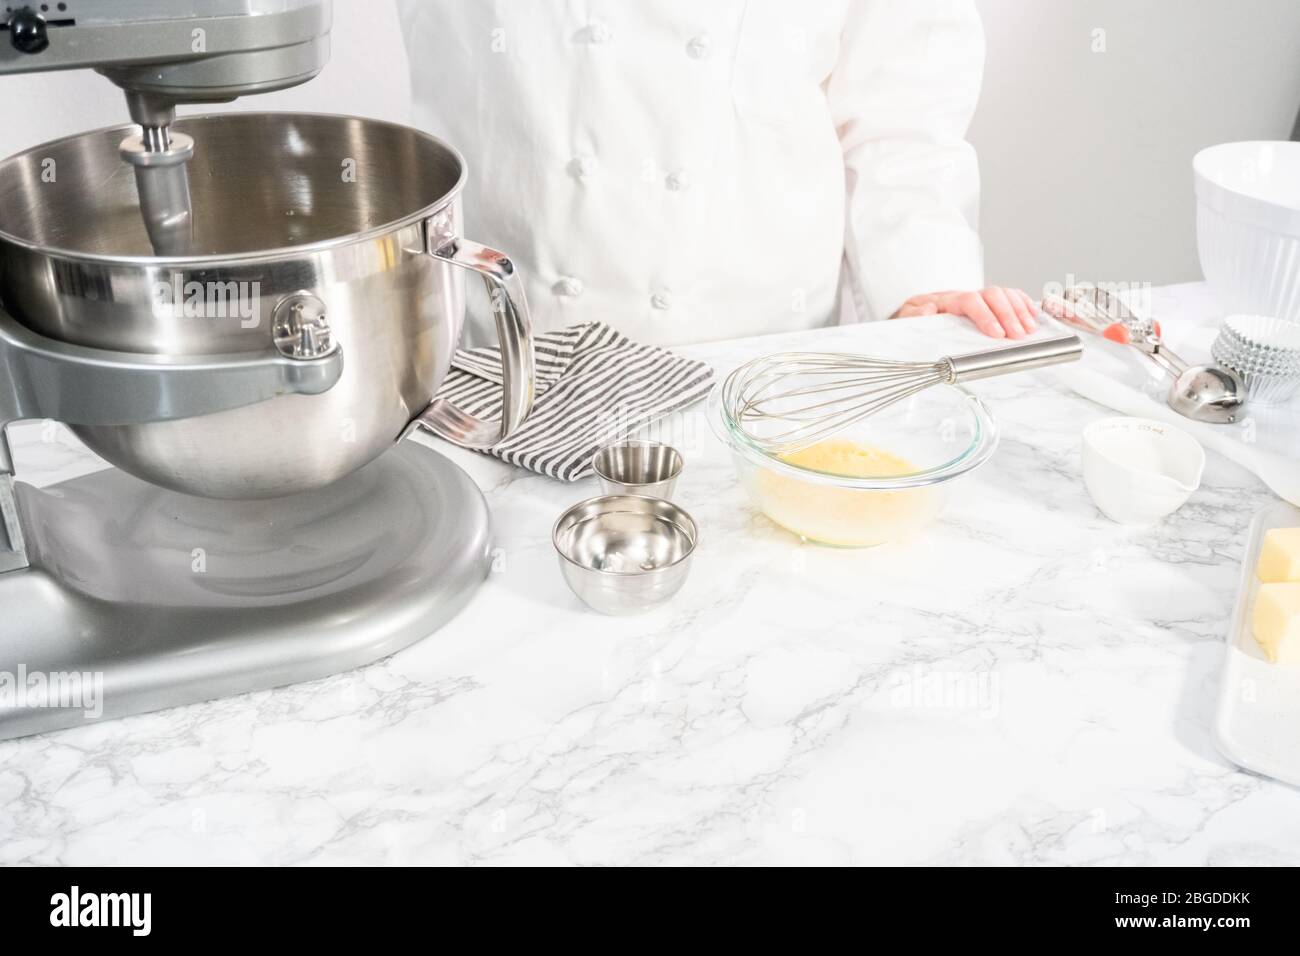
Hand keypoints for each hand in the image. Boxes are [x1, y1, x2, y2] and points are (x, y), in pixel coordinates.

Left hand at [893, 287, 1039, 338]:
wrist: (914, 311)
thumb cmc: (913, 316)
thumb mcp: (905, 316)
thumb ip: (914, 314)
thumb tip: (928, 309)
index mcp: (946, 300)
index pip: (970, 301)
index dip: (986, 316)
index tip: (997, 333)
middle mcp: (965, 295)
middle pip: (992, 295)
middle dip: (1009, 315)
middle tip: (1018, 335)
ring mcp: (977, 297)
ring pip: (1004, 294)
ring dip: (1020, 310)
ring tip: (1029, 329)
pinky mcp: (986, 303)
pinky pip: (1009, 297)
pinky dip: (1023, 303)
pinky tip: (1033, 315)